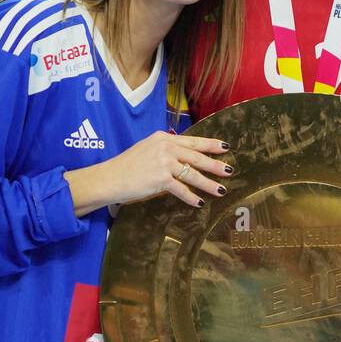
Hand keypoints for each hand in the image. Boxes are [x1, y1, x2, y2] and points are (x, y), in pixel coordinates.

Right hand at [66, 132, 229, 215]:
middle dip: (215, 165)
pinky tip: (198, 203)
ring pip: (192, 174)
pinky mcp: (160, 178)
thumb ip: (166, 149)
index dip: (211, 144)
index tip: (225, 147)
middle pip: (197, 157)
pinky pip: (181, 189)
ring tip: (221, 190)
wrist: (110, 177)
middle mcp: (165, 147)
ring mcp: (164, 162)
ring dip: (208, 184)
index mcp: (164, 138)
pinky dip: (190, 197)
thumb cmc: (127, 166)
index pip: (192, 141)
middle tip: (229, 170)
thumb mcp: (148, 149)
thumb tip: (184, 156)